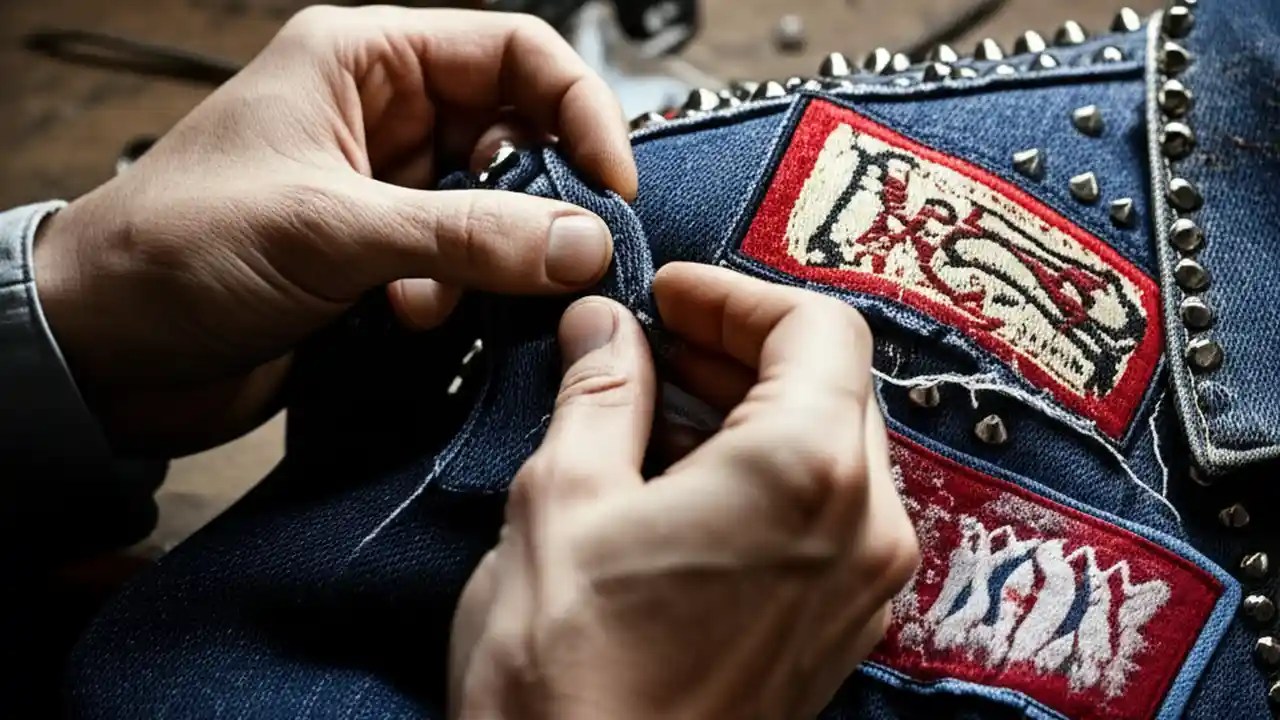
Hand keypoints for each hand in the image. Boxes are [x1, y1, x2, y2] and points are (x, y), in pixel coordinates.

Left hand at [33, 7, 635, 455]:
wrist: (104, 353)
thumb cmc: (171, 252)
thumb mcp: (331, 229)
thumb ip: (467, 234)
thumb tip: (582, 239)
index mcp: (362, 60)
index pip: (514, 52)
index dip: (579, 109)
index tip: (612, 182)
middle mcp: (380, 115)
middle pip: (517, 130)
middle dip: (545, 194)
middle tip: (566, 249)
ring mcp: (384, 188)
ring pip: (497, 204)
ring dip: (494, 256)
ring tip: (446, 295)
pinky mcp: (381, 256)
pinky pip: (464, 262)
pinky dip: (460, 294)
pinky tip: (410, 318)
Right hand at [449, 263, 919, 719]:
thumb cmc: (568, 676)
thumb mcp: (561, 499)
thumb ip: (599, 391)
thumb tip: (605, 326)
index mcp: (806, 470)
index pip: (814, 326)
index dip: (733, 296)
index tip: (667, 294)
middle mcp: (865, 526)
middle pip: (831, 383)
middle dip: (740, 348)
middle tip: (652, 341)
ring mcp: (862, 586)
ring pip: (829, 447)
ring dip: (749, 409)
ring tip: (653, 408)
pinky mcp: (837, 628)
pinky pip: (823, 514)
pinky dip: (763, 473)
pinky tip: (681, 482)